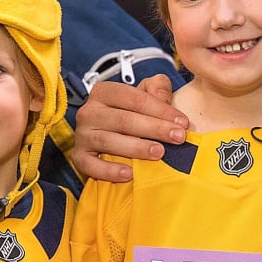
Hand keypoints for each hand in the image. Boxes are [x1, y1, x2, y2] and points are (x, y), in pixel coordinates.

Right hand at [70, 74, 187, 181]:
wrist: (112, 136)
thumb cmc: (132, 114)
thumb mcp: (144, 95)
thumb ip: (157, 87)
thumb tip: (162, 95)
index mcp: (104, 92)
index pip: (134, 98)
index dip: (160, 109)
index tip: (183, 122)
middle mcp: (89, 112)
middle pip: (123, 119)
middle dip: (154, 128)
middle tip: (178, 137)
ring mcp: (82, 135)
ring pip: (108, 140)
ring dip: (136, 148)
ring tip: (159, 153)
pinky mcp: (79, 156)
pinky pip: (90, 165)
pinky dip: (108, 170)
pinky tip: (129, 174)